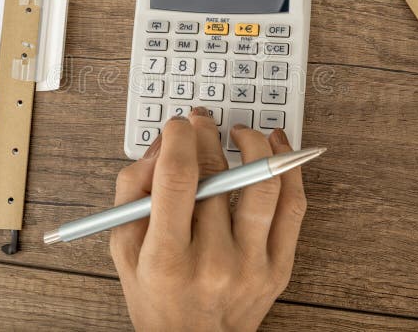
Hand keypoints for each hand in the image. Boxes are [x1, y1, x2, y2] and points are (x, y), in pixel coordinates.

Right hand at [111, 107, 306, 331]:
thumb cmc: (156, 295)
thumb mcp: (124, 248)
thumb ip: (132, 191)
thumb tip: (163, 145)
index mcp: (167, 257)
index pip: (178, 178)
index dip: (179, 138)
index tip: (177, 125)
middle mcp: (213, 261)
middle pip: (218, 176)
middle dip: (207, 135)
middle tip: (200, 121)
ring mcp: (251, 264)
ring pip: (264, 184)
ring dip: (254, 144)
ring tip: (240, 132)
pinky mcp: (279, 266)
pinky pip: (293, 206)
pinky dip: (289, 167)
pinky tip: (277, 145)